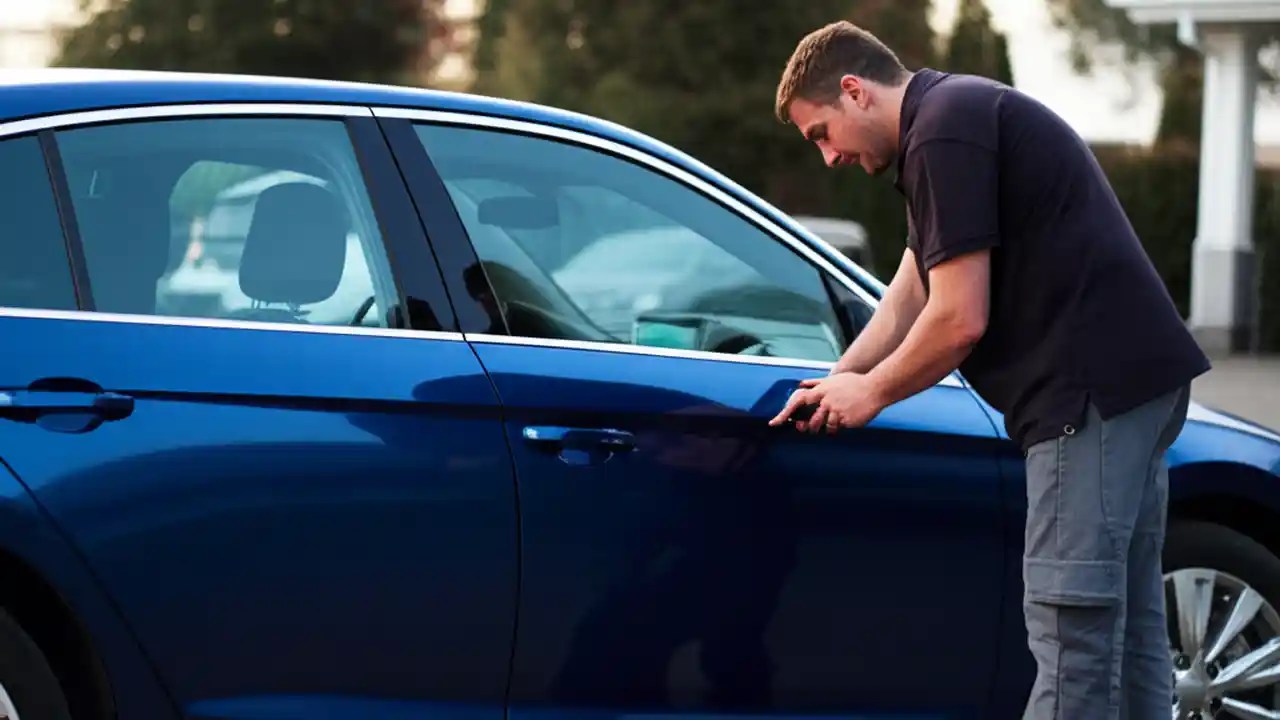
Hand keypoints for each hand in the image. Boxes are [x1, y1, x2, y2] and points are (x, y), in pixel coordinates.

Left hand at [768, 373, 885, 433]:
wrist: (875, 388)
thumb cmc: (854, 383)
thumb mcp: (833, 380)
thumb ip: (816, 383)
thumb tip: (801, 383)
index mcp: (821, 390)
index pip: (798, 401)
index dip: (785, 412)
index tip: (775, 422)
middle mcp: (826, 401)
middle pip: (810, 420)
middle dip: (807, 427)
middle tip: (807, 428)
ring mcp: (836, 411)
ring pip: (822, 427)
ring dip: (824, 429)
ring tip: (831, 425)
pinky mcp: (846, 420)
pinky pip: (836, 429)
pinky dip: (837, 429)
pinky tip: (844, 423)